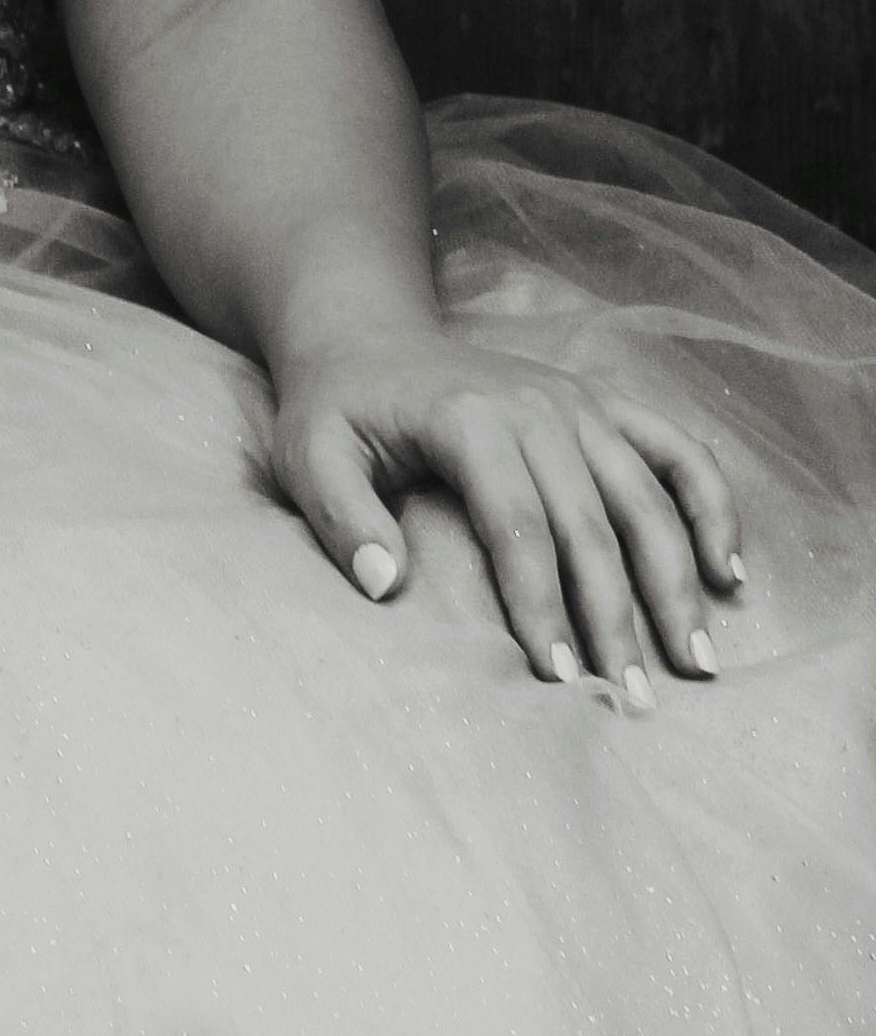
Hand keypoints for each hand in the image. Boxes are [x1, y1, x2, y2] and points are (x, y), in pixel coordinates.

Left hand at [270, 321, 742, 696]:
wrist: (367, 334)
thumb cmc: (337, 407)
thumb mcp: (308, 455)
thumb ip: (341, 518)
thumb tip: (384, 587)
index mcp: (470, 418)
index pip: (519, 528)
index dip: (542, 606)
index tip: (558, 681)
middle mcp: (538, 405)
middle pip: (592, 526)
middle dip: (616, 618)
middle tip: (632, 701)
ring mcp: (580, 403)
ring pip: (647, 497)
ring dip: (676, 579)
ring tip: (695, 661)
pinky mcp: (604, 404)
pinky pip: (677, 450)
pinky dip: (711, 505)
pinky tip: (727, 572)